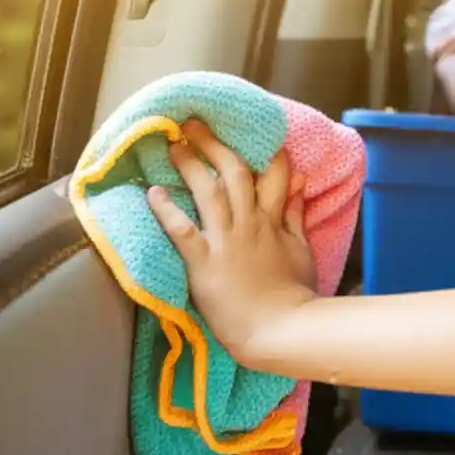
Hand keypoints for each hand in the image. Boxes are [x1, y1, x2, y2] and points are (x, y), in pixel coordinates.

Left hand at [147, 119, 316, 362]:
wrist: (281, 328)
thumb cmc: (294, 294)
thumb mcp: (302, 250)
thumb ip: (296, 215)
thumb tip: (301, 182)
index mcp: (273, 220)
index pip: (274, 174)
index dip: (263, 151)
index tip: (248, 134)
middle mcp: (249, 223)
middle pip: (234, 172)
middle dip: (214, 145)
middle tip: (193, 125)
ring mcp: (227, 241)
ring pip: (209, 192)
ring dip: (190, 166)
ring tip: (173, 146)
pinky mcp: (204, 263)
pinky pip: (183, 232)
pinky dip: (167, 211)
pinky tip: (153, 193)